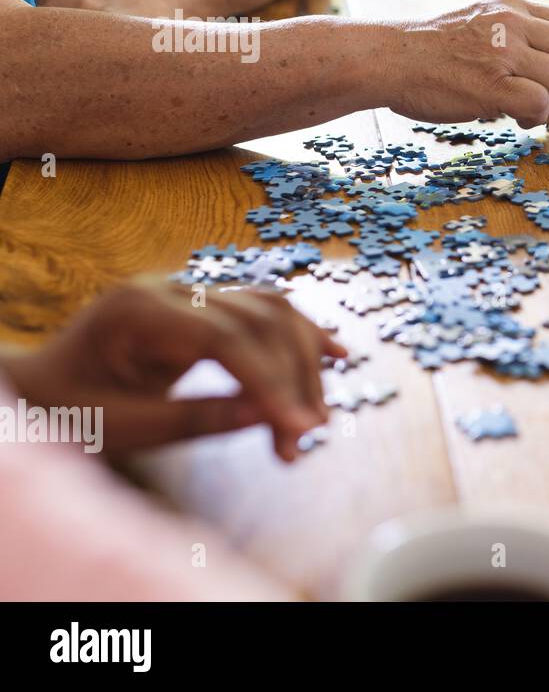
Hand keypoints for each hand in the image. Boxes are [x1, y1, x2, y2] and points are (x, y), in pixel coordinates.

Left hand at [0, 279, 342, 460]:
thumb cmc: (65, 412)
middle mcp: (169, 288)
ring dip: (304, 362)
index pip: (225, 338)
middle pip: (260, 319)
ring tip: (316, 417)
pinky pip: (264, 310)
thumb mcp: (120, 428)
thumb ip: (195, 419)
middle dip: (293, 379)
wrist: (36, 390)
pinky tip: (335, 355)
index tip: (298, 429)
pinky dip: (300, 335)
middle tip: (305, 437)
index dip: (269, 383)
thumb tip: (270, 414)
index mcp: (137, 310)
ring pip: (272, 309)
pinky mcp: (205, 305)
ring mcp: (189, 290)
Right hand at [386, 0, 548, 128]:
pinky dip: (536, 117)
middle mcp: (511, 22)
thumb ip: (513, 35)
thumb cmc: (430, 52)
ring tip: (530, 113)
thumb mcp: (479, 23)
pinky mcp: (491, 84)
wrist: (390, 60)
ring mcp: (502, 52)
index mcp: (510, 6)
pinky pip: (538, 102)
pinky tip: (518, 119)